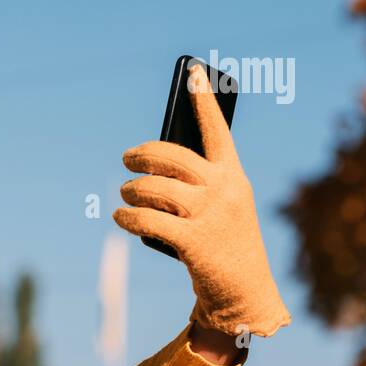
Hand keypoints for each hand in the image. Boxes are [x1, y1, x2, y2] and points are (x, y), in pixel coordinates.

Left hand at [112, 62, 291, 338]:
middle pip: (170, 156)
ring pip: (153, 188)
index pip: (217, 130)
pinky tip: (120, 218)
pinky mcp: (193, 241)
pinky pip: (147, 220)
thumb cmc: (225, 244)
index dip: (202, 100)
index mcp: (233, 176)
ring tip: (126, 197)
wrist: (244, 293)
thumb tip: (152, 163)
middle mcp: (224, 189)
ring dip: (131, 191)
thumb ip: (198, 182)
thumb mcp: (222, 206)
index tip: (191, 71)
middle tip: (127, 159)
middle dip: (141, 155)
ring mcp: (210, 214)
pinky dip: (128, 218)